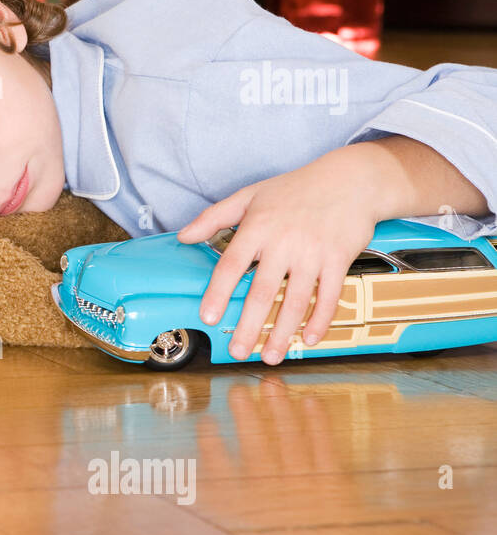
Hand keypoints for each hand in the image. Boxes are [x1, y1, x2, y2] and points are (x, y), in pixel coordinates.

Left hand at [175, 157, 379, 364]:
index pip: (231, 265)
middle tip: (238, 351)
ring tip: (270, 355)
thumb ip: (214, 217)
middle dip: (249, 326)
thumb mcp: (249, 195)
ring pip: (295, 300)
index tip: (208, 317)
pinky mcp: (338, 259)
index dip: (219, 293)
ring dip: (282, 332)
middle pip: (262, 291)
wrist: (351, 179)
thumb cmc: (295, 188)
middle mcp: (284, 242)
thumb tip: (184, 236)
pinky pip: (329, 296)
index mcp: (258, 227)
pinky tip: (308, 339)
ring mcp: (313, 253)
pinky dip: (320, 320)